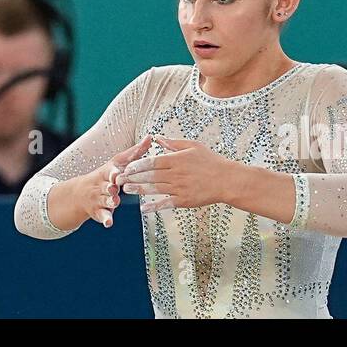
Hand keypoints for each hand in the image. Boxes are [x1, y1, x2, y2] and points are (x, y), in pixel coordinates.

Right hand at [79, 135, 153, 227]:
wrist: (81, 193)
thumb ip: (135, 152)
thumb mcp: (119, 162)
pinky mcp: (98, 211)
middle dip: (109, 187)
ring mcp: (99, 198)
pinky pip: (102, 216)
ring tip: (114, 202)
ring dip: (109, 201)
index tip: (116, 174)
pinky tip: (109, 223)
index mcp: (107, 172)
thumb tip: (151, 137)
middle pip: (106, 186)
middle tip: (113, 188)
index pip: (110, 171)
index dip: (113, 173)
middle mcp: (102, 184)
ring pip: (104, 200)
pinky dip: (106, 219)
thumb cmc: (107, 175)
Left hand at [117, 135, 235, 212]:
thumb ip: (173, 143)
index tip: (127, 166)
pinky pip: (166, 204)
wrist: (227, 180)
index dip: (138, 165)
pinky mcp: (184, 201)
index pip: (152, 162)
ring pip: (155, 189)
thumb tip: (157, 138)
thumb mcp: (192, 146)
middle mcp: (176, 174)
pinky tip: (144, 208)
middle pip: (150, 176)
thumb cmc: (211, 161)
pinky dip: (154, 206)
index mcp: (177, 160)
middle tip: (119, 179)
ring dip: (139, 190)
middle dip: (133, 177)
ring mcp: (179, 188)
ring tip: (126, 190)